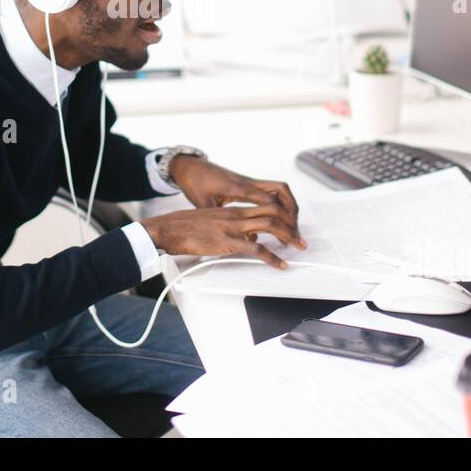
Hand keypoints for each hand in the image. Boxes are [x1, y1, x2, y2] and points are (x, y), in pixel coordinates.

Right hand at [141, 204, 304, 269]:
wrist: (169, 229)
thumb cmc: (186, 228)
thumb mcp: (214, 223)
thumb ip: (235, 228)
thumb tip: (252, 239)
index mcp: (233, 211)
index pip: (265, 206)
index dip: (282, 215)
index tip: (291, 226)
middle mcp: (236, 215)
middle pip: (273, 211)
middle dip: (291, 224)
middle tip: (301, 239)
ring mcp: (233, 227)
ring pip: (269, 224)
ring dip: (288, 236)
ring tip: (298, 247)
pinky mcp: (228, 242)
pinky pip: (257, 249)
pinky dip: (273, 258)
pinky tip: (282, 265)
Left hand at [169, 156, 298, 222]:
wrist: (190, 167)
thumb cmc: (195, 183)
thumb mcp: (204, 204)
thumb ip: (224, 222)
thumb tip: (246, 241)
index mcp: (238, 188)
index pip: (268, 201)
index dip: (282, 217)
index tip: (288, 234)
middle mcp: (247, 183)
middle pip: (281, 191)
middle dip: (292, 211)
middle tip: (295, 231)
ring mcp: (248, 182)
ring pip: (279, 189)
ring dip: (289, 205)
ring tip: (291, 225)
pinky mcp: (247, 184)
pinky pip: (270, 191)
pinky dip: (279, 202)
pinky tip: (278, 216)